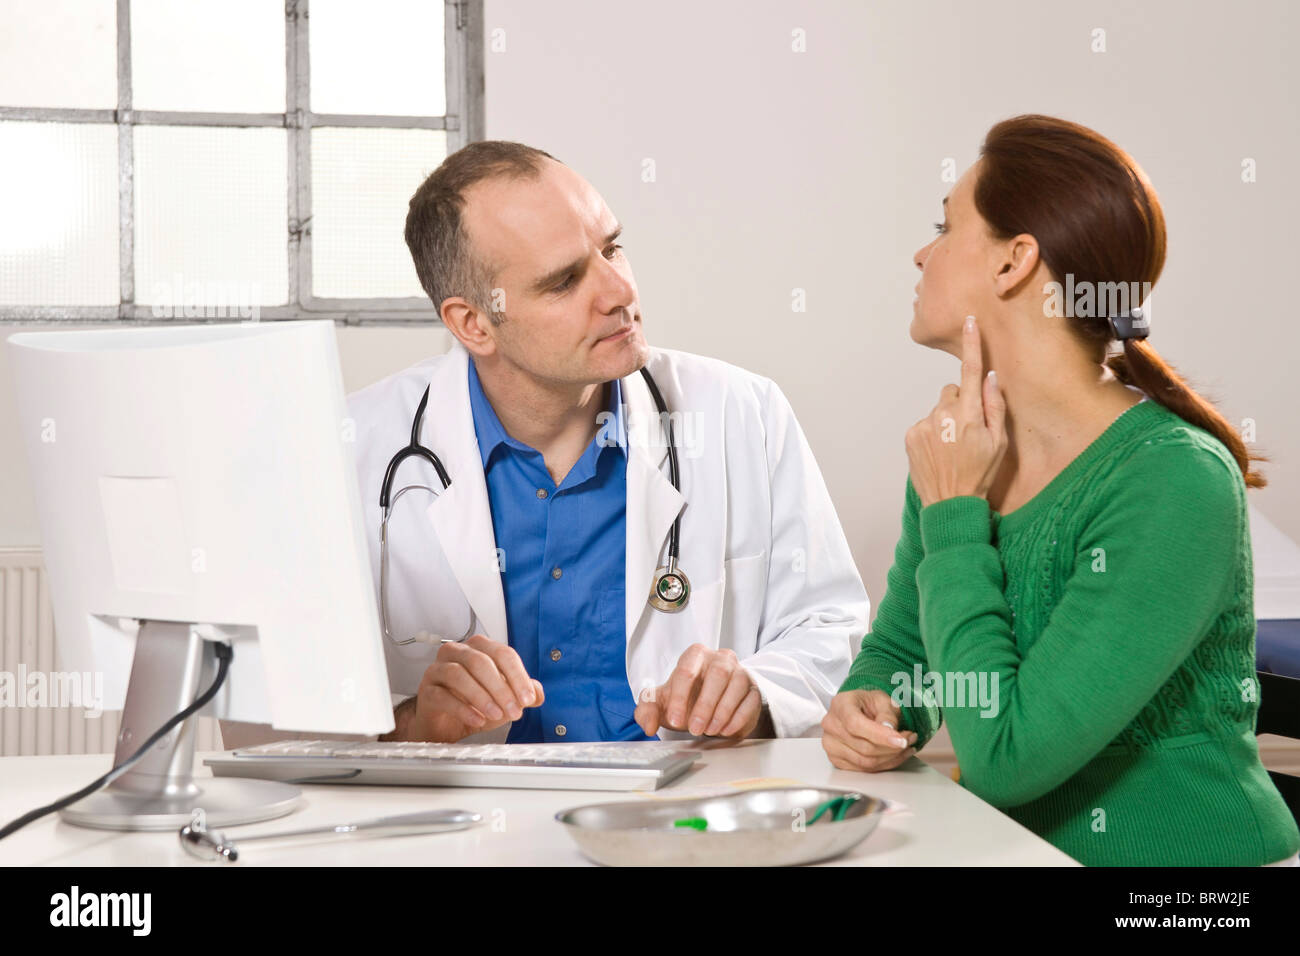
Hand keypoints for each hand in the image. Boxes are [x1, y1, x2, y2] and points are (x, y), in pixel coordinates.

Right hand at [404, 635, 543, 742]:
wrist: (444, 725)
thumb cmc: (473, 705)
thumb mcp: (504, 699)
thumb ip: (522, 692)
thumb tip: (539, 693)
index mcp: (479, 648)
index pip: (502, 654)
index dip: (518, 676)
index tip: (528, 698)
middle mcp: (457, 653)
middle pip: (480, 661)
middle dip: (501, 688)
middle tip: (514, 710)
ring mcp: (438, 670)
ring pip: (459, 675)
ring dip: (482, 697)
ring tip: (497, 716)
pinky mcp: (426, 690)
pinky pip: (443, 696)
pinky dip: (463, 709)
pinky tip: (477, 720)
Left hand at [634, 644, 762, 740]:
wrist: (710, 708)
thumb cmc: (685, 700)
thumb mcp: (662, 703)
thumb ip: (647, 710)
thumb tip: (648, 724)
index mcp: (695, 655)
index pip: (686, 671)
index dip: (679, 697)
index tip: (674, 719)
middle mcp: (720, 658)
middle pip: (716, 675)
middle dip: (704, 705)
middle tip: (694, 728)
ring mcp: (740, 672)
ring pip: (736, 685)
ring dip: (722, 712)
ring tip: (709, 730)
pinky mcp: (753, 689)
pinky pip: (750, 700)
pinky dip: (738, 718)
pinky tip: (725, 730)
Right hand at [821, 689, 917, 771]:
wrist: (859, 710)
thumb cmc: (869, 703)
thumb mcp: (882, 700)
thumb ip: (887, 714)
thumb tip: (890, 730)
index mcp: (840, 704)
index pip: (855, 724)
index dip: (880, 736)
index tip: (901, 741)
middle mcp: (831, 725)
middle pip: (863, 746)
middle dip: (892, 748)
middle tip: (910, 740)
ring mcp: (831, 744)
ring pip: (865, 761)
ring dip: (891, 758)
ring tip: (906, 747)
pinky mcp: (836, 759)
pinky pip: (864, 769)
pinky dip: (885, 765)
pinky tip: (895, 755)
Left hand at [905, 315, 1007, 507]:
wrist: (950, 503)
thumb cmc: (980, 474)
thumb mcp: (999, 442)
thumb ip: (995, 406)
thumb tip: (990, 377)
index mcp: (969, 416)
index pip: (970, 372)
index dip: (972, 345)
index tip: (969, 322)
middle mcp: (944, 415)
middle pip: (953, 392)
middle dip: (961, 403)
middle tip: (969, 431)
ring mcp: (924, 425)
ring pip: (939, 408)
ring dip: (946, 420)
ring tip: (953, 446)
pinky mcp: (911, 434)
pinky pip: (925, 422)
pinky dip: (933, 431)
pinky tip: (940, 450)